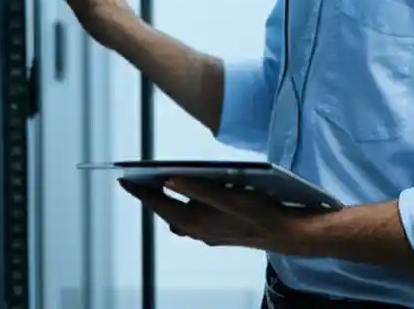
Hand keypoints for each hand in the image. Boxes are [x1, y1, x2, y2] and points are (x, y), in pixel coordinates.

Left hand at [119, 177, 316, 254]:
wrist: (289, 233)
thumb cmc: (262, 212)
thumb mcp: (230, 197)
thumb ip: (199, 189)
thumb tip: (170, 180)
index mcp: (197, 221)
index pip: (161, 203)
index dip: (141, 191)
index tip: (124, 179)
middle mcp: (199, 230)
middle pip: (167, 212)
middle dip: (150, 197)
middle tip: (135, 182)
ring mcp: (210, 233)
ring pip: (180, 219)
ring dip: (167, 204)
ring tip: (157, 187)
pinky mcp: (221, 232)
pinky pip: (193, 222)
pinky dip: (184, 210)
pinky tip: (189, 201)